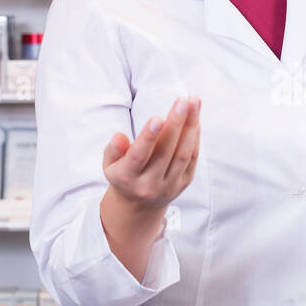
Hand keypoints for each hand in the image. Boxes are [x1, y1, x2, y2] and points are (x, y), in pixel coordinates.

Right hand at [102, 95, 201, 213]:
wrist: (139, 204)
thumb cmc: (124, 174)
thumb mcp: (110, 164)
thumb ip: (113, 150)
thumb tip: (119, 136)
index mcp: (127, 178)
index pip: (138, 157)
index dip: (148, 138)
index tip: (157, 118)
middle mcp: (149, 184)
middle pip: (166, 152)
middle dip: (176, 124)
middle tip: (183, 101)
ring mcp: (169, 186)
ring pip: (183, 155)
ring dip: (190, 127)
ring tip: (193, 103)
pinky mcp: (184, 183)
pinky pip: (192, 158)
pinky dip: (195, 137)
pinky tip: (195, 118)